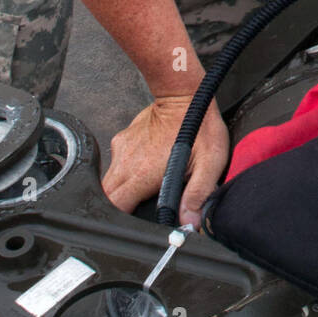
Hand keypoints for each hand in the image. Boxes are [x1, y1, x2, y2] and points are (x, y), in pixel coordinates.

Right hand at [103, 96, 228, 227]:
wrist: (185, 93)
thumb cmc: (199, 125)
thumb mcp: (209, 163)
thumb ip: (198, 194)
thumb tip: (190, 222)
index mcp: (142, 173)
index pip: (116, 207)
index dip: (124, 219)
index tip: (138, 220)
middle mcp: (126, 162)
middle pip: (108, 197)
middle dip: (120, 206)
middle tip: (142, 205)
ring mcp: (121, 149)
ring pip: (110, 181)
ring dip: (123, 189)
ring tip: (146, 186)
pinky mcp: (122, 139)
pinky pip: (116, 163)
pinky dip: (126, 170)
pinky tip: (145, 166)